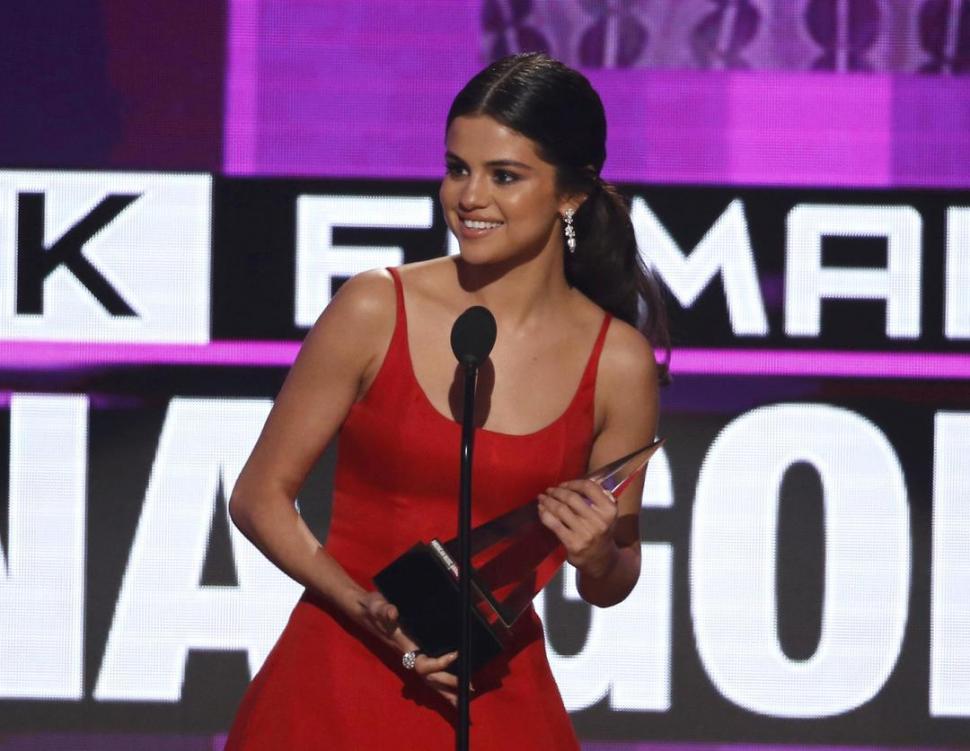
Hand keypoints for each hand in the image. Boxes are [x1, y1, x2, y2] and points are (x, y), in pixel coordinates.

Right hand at [358, 590, 463, 705]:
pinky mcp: (413, 653)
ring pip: (428, 679)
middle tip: (469, 689)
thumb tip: (393, 613)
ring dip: (445, 691)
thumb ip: (384, 610)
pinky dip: (439, 683)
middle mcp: (407, 656)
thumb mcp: (377, 606)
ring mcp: (410, 657)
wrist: (366, 612)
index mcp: (403, 647)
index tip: (456, 655)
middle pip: (429, 678)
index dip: (438, 663)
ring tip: (462, 701)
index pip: (421, 663)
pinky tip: (450, 689)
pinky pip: (428, 672)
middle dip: (448, 685)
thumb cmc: (373, 608)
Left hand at [537, 478, 619, 578]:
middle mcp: (599, 521)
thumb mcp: (607, 514)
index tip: (563, 484)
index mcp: (609, 510)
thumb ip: (599, 497)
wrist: (602, 560)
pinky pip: (554, 524)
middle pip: (572, 498)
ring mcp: (585, 533)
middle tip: (549, 490)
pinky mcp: (573, 543)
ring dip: (548, 501)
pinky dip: (545, 514)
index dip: (573, 483)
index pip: (589, 487)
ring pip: (561, 510)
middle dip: (557, 492)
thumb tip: (579, 481)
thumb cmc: (601, 532)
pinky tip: (541, 510)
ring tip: (542, 498)